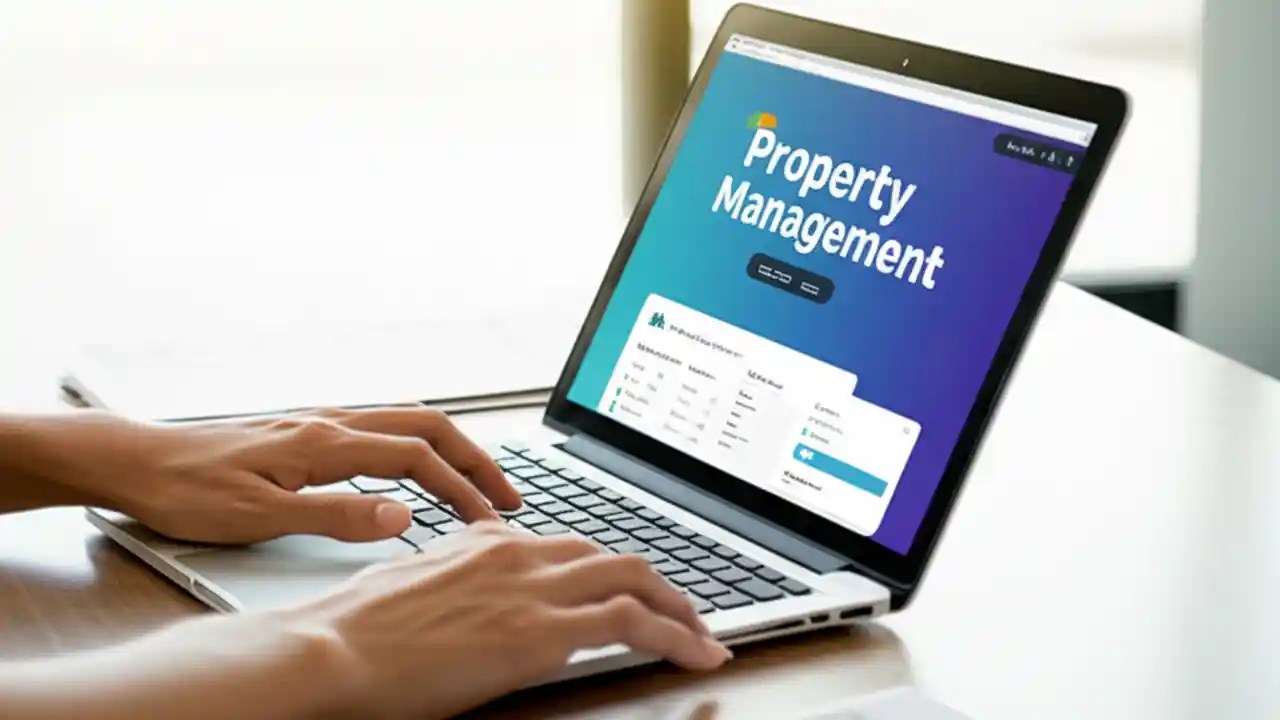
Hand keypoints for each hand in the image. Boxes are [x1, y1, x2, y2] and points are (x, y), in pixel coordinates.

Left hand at [24, 407, 519, 543]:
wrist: (138, 461)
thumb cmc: (189, 493)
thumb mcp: (260, 517)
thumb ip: (336, 516)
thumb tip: (405, 516)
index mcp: (325, 443)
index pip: (418, 459)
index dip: (461, 489)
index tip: (490, 522)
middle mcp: (330, 422)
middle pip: (428, 425)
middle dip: (475, 459)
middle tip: (509, 495)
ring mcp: (319, 422)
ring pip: (407, 420)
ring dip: (450, 448)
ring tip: (476, 480)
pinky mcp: (306, 430)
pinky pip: (381, 427)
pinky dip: (418, 444)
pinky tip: (415, 467)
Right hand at [285, 523, 731, 719]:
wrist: (332, 651)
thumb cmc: (353, 629)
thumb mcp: (411, 585)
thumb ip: (455, 578)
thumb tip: (470, 590)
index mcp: (489, 542)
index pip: (572, 548)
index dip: (610, 572)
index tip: (630, 594)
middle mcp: (519, 553)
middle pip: (614, 558)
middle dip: (658, 586)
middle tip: (683, 613)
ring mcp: (533, 588)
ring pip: (637, 581)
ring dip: (680, 610)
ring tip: (703, 636)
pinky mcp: (541, 630)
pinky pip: (632, 624)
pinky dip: (676, 636)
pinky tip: (693, 654)